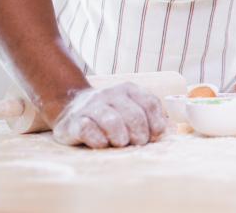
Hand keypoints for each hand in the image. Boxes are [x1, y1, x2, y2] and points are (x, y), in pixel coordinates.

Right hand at [51, 82, 166, 148]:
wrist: (72, 106)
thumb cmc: (109, 113)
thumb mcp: (130, 106)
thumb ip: (147, 115)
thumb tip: (163, 131)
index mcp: (128, 90)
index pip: (150, 103)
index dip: (156, 122)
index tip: (154, 135)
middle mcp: (110, 94)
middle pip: (133, 115)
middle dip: (140, 133)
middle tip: (138, 142)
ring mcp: (91, 107)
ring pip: (112, 121)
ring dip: (121, 137)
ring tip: (121, 143)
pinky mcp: (74, 121)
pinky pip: (88, 130)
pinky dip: (99, 140)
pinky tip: (103, 144)